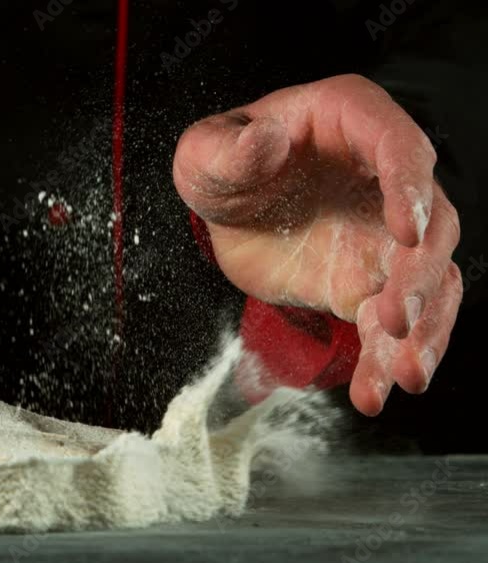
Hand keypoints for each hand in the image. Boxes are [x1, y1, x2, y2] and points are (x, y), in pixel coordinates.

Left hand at [173, 74, 461, 415]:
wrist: (224, 213)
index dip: (409, 187)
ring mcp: (385, 234)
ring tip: (404, 377)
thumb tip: (264, 138)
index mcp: (353, 121)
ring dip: (423, 331)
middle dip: (417, 278)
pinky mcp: (369, 282)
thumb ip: (231, 148)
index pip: (399, 147)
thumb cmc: (221, 164)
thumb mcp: (206, 151)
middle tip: (392, 321)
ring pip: (428, 283)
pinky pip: (391, 325)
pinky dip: (386, 361)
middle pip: (430, 226)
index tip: (405, 231)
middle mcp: (385, 177)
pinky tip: (374, 395)